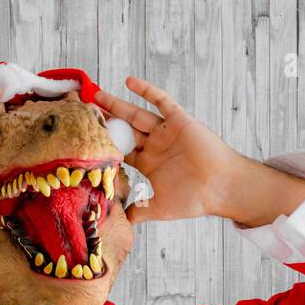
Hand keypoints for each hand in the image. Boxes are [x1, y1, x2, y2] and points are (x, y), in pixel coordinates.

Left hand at [94, 77, 244, 224]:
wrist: (222, 188)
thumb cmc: (196, 199)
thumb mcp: (159, 208)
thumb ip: (139, 211)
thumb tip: (120, 223)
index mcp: (148, 163)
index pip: (120, 150)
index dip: (103, 144)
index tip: (83, 138)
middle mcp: (154, 145)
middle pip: (123, 130)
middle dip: (104, 121)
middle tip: (83, 111)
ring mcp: (165, 132)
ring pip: (136, 114)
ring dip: (117, 104)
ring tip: (97, 94)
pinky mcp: (179, 121)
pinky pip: (161, 101)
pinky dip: (147, 91)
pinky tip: (129, 81)